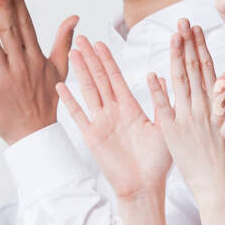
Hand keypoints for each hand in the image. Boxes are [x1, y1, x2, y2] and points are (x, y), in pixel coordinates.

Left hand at [0, 0, 77, 145]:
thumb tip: (74, 17)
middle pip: (11, 31)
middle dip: (5, 7)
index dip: (18, 3)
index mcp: (36, 56)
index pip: (26, 24)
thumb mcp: (59, 68)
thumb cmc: (47, 100)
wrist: (35, 134)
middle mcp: (21, 64)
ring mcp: (5, 77)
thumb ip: (63, 40)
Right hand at [55, 36, 171, 200]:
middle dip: (90, 58)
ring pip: (88, 91)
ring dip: (80, 72)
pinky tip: (60, 86)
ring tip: (72, 53)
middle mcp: (114, 112)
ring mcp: (101, 123)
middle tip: (80, 38)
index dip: (107, 60)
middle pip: (99, 79)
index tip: (100, 42)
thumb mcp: (164, 126)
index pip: (116, 78)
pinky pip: (79, 116)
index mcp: (131, 108)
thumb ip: (159, 100)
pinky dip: (69, 101)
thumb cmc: (159, 161)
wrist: (145, 186)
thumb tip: (158, 74)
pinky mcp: (92, 137)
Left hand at [147, 19, 224, 201]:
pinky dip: (158, 92)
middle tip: (182, 21)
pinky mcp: (174, 132)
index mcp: (215, 103)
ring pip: (181, 81)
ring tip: (172, 36)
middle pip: (193, 68)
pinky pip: (164, 109)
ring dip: (176, 57)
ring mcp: (188, 118)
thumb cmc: (224, 156)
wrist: (217, 184)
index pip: (206, 67)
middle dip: (188, 43)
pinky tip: (151, 75)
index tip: (194, 27)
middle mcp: (202, 106)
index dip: (199, 45)